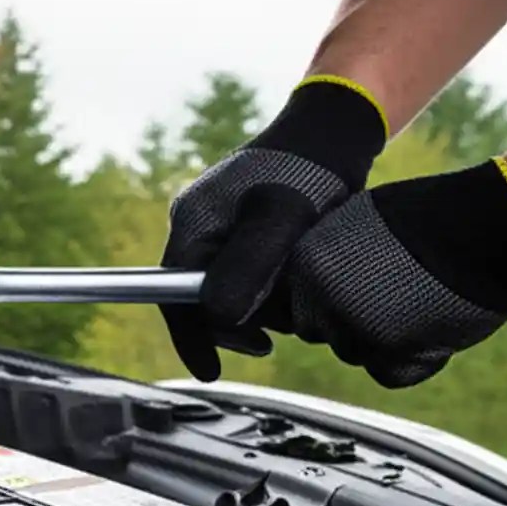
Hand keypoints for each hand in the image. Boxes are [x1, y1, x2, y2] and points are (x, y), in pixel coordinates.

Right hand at [161, 77, 387, 380]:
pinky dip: (263, 292)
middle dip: (231, 325)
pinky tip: (290, 293)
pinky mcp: (240, 229)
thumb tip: (217, 316)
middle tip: (271, 342)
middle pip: (196, 297)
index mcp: (191, 221)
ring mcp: (216, 226)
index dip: (191, 339)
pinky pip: (240, 274)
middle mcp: (195, 224)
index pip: (172, 294)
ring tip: (290, 311)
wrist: (334, 134)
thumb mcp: (283, 219)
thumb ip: (249, 266)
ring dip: (251, 309)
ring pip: (222, 289)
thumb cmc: (310, 171)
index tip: (211, 372)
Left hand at [270, 158, 506, 387]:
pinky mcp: (392, 353)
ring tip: (414, 306)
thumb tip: (308, 284)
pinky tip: (428, 331)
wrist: (480, 226)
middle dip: (344, 323)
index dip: (322, 301)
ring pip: (352, 355)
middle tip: (386, 300)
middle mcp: (320, 298)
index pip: (293, 302)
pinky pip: (387, 375)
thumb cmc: (425, 214)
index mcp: (306, 263)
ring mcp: (354, 328)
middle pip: (317, 331)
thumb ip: (326, 257)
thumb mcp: (355, 221)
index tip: (351, 293)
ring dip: (378, 340)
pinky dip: (409, 362)